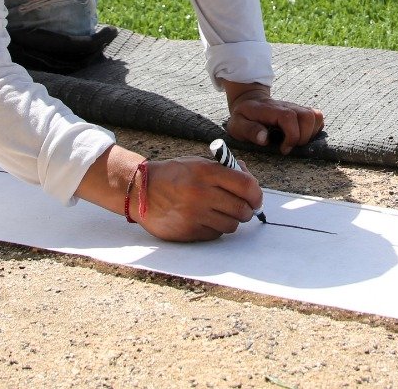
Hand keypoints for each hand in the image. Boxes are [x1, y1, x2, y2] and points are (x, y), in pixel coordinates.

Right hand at [76, 146, 260, 241]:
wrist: (141, 191)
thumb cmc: (174, 175)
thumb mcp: (198, 163)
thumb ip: (225, 171)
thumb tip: (251, 183)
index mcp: (206, 172)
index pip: (246, 185)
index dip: (256, 194)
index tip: (256, 198)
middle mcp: (202, 193)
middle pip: (242, 209)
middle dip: (248, 210)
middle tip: (245, 208)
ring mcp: (195, 214)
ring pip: (231, 225)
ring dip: (232, 220)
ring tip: (223, 212)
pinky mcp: (188, 231)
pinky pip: (215, 234)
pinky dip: (216, 228)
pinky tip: (207, 219)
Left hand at [222, 81, 324, 154]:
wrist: (249, 101)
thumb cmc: (243, 117)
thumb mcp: (237, 125)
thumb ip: (249, 131)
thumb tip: (264, 139)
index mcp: (270, 110)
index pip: (289, 117)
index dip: (291, 135)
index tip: (283, 149)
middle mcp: (286, 106)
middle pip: (308, 116)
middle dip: (304, 137)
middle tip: (290, 146)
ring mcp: (295, 107)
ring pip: (316, 116)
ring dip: (311, 134)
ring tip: (297, 142)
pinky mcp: (301, 111)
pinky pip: (317, 117)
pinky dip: (314, 129)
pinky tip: (302, 137)